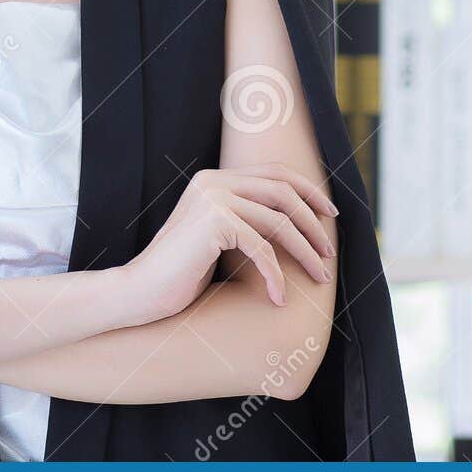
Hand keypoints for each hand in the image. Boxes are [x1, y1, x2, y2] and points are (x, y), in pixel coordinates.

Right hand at [122, 161, 337, 322]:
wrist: (141, 290)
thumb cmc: (181, 273)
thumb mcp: (218, 238)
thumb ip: (245, 219)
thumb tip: (294, 222)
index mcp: (213, 179)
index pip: (275, 172)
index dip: (308, 191)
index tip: (330, 216)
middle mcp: (213, 181)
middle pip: (283, 192)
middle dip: (313, 224)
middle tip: (328, 254)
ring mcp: (212, 198)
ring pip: (279, 221)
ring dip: (305, 252)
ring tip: (319, 277)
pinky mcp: (214, 222)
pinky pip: (263, 248)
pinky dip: (277, 276)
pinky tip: (280, 298)